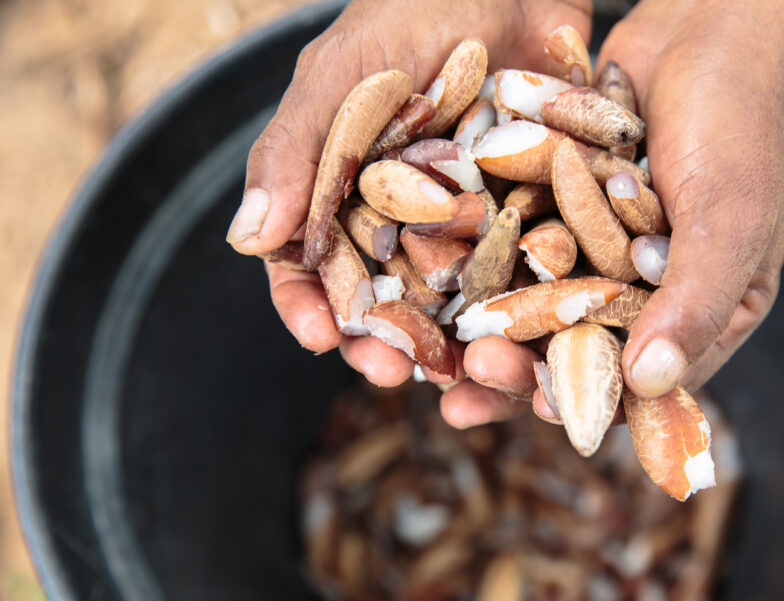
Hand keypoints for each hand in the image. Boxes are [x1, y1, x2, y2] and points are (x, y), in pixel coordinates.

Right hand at [226, 0, 591, 389]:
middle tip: (387, 372)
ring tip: (458, 376)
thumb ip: (295, 149)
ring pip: (454, 306)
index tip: (317, 335)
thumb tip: (247, 237)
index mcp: (344, 194)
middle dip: (380, 342)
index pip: (312, 265)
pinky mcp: (531, 219)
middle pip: (384, 302)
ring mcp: (469, 225)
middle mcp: (403, 221)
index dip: (309, 305)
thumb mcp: (343, 72)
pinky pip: (526, 276)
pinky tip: (528, 340)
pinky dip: (525, 310)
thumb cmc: (415, 9)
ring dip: (453, 346)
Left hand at [456, 0, 783, 426]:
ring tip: (438, 354)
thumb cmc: (741, 129)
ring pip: (533, 307)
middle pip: (574, 352)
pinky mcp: (556, 209)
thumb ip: (694, 304)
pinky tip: (428, 280)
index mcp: (697, 313)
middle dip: (520, 372)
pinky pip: (515, 246)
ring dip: (488, 330)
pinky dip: (477, 264)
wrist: (708, 31)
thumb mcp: (732, 222)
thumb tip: (650, 385)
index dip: (588, 403)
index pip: (638, 380)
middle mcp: (641, 290)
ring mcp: (594, 250)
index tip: (537, 411)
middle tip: (470, 379)